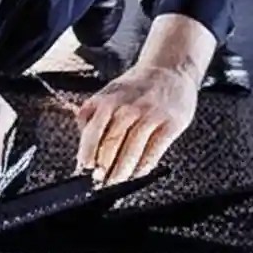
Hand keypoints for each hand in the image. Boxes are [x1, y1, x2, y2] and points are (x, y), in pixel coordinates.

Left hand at [73, 64, 198, 186]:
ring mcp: (150, 115)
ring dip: (122, 171)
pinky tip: (138, 173)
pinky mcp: (170, 124)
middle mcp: (128, 107)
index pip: (92, 132)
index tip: (84, 170)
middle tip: (100, 181)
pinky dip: (144, 166)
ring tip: (116, 182)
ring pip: (132, 149)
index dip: (87, 154)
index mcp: (108, 99)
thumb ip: (93, 115)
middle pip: (111, 142)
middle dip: (104, 166)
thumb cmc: (136, 87)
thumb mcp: (109, 93)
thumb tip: (82, 145)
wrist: (170, 70)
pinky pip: (154, 151)